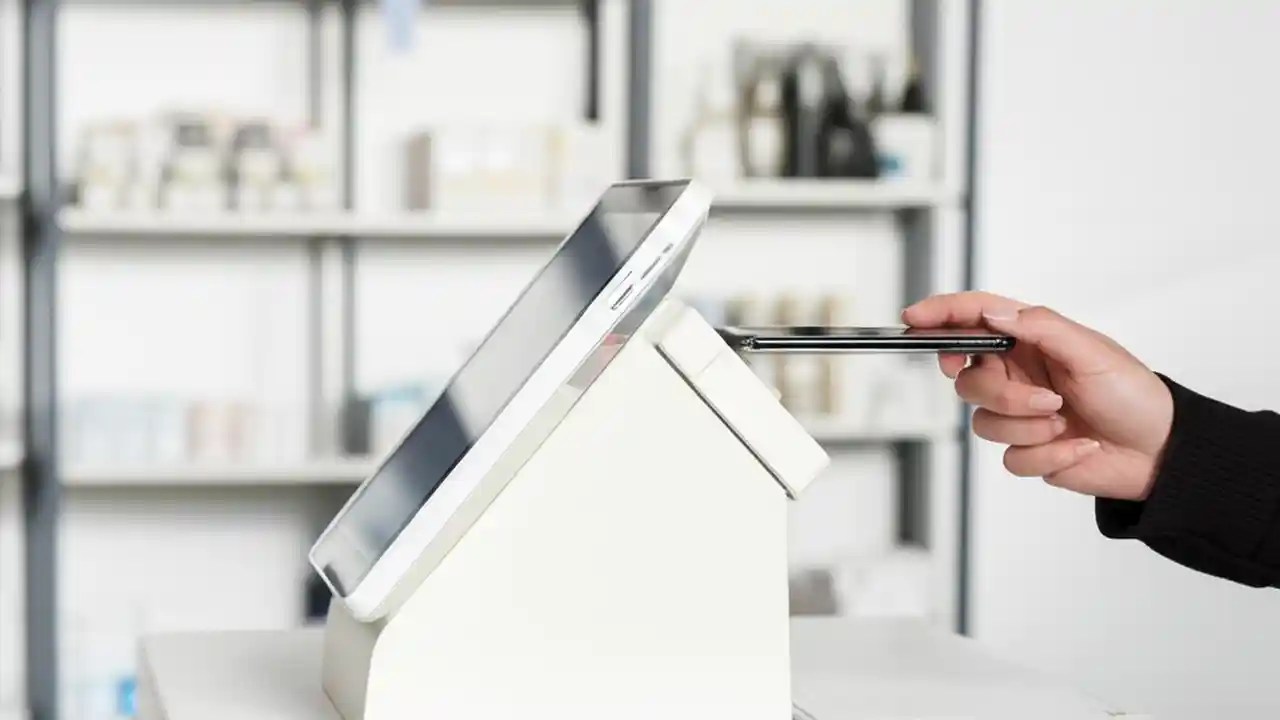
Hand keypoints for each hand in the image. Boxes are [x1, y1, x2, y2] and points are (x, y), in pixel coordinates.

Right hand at [902, 292, 1173, 500]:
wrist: (1159, 453)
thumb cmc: (1133, 395)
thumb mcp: (1092, 351)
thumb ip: (1039, 326)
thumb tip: (993, 314)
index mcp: (1029, 341)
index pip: (973, 319)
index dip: (939, 315)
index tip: (914, 318)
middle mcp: (1017, 374)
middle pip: (968, 380)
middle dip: (1003, 396)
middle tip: (1043, 400)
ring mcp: (1019, 413)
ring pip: (983, 422)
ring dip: (1028, 428)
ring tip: (1066, 423)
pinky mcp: (1026, 450)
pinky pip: (1009, 458)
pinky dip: (1047, 457)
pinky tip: (1077, 447)